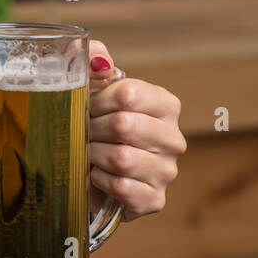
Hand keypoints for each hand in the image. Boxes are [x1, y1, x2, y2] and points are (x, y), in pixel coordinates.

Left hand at [88, 39, 185, 220]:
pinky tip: (97, 175)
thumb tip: (97, 57)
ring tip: (90, 153)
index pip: (128, 94)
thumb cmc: (97, 122)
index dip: (96, 99)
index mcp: (165, 105)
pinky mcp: (154, 200)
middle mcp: (173, 138)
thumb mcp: (94, 88)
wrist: (93, 169)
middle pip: (123, 125)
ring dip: (94, 155)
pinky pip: (119, 187)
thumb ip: (94, 63)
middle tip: (84, 132)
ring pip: (121, 158)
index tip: (87, 106)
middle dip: (92, 128)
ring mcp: (167, 171)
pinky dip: (98, 180)